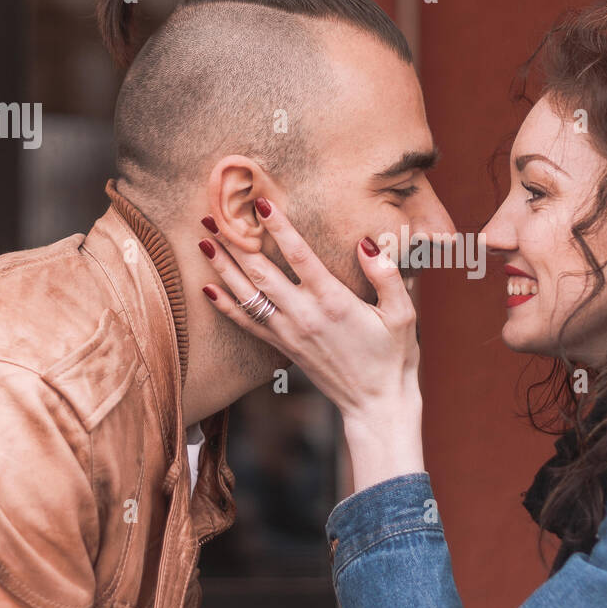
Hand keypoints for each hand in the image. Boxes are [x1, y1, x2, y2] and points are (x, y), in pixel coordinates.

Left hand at [197, 198, 424, 489]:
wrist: (376, 404)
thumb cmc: (393, 356)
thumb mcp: (402, 314)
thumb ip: (386, 276)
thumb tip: (365, 243)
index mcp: (333, 301)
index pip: (299, 256)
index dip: (278, 228)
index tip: (260, 203)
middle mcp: (304, 315)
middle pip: (260, 272)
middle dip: (235, 241)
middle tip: (213, 213)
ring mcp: (289, 333)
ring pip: (247, 295)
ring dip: (223, 267)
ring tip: (203, 240)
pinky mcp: (282, 348)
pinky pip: (247, 324)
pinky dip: (225, 305)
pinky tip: (208, 288)